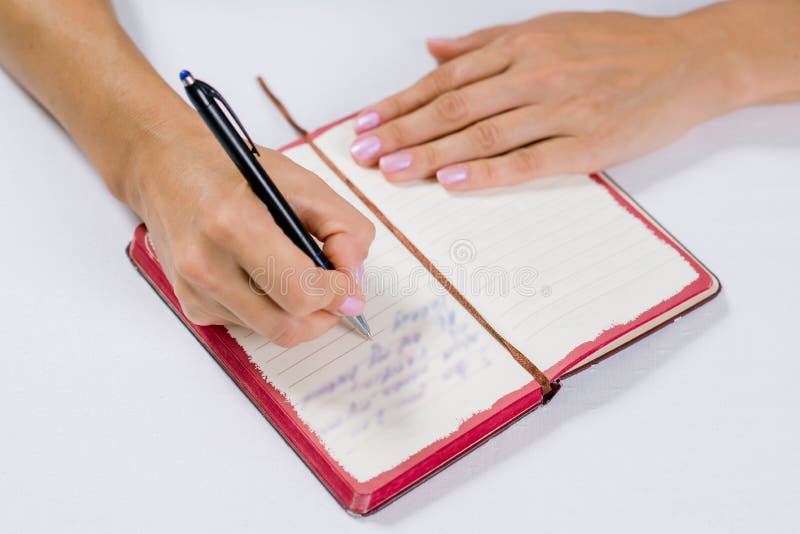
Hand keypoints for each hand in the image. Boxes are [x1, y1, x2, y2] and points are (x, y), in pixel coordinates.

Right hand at [126, 122, 374, 346]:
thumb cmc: (234, 169)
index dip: (338, 292)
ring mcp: (194, 290)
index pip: (302, 293)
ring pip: (272, 332)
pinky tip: (263, 273)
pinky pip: (250, 326)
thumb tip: (355, 284)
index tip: (346, 277)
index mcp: (234, 224)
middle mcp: (205, 264)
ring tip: (299, 272)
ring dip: (298, 311)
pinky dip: (270, 308)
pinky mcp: (190, 305)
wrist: (164, 166)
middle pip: (288, 327)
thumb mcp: (303, 183)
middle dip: (324, 313)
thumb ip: (344, 229)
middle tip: (335, 289)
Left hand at [349, 11, 744, 189]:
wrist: (690, 61)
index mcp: (522, 44)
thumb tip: (431, 48)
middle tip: (365, 156)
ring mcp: (564, 107)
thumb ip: (486, 42)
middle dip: (403, 132)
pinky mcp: (590, 142)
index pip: (446, 78)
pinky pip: (531, 160)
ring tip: (395, 172)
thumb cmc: (617, 45)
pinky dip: (491, 173)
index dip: (401, 104)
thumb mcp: (549, 27)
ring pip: (485, 133)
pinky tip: (456, 183)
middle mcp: (536, 72)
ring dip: (434, 154)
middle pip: (455, 106)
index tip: (365, 125)